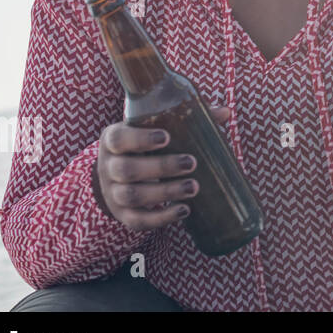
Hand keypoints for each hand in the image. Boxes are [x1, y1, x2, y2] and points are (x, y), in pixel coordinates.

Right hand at [94, 105, 232, 230]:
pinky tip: (184, 210)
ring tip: (193, 187)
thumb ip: (185, 119)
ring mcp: (112, 193)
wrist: (116, 174)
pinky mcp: (122, 214)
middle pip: (127, 169)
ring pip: (132, 196)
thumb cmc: (144, 145)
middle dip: (160, 167)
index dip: (140, 139)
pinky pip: (137, 220)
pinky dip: (161, 218)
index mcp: (113, 139)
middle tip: (191, 163)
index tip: (166, 137)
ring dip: (164, 193)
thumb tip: (225, 112)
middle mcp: (107, 167)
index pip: (118, 138)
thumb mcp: (154, 128)